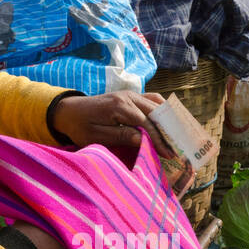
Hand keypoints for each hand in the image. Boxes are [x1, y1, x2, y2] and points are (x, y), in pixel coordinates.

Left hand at [51, 89, 173, 155]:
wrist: (68, 111)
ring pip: (157, 103)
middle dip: (168, 131)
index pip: (146, 123)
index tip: (169, 154)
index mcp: (119, 106)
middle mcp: (128, 96)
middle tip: (179, 148)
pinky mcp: (131, 96)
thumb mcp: (96, 137)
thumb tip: (144, 139)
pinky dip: (163, 110)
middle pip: (156, 112)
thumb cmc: (80, 127)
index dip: (159, 140)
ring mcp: (131, 94)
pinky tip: (169, 123)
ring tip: (178, 136)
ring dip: (168, 119)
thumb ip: (121, 136)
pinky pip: (152, 100)